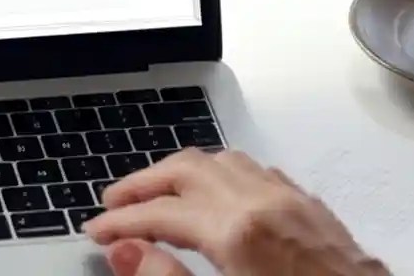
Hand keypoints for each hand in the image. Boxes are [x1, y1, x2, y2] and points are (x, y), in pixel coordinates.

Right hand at [86, 149, 389, 275]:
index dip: (121, 221)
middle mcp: (265, 204)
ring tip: (158, 194)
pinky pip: (260, 173)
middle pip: (188, 169)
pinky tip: (218, 194)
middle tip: (115, 204)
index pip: (160, 213)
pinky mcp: (314, 212)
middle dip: (145, 182)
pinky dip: (225, 175)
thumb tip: (126, 250)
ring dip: (183, 173)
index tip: (98, 231)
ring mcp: (293, 203)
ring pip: (225, 162)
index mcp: (238, 232)